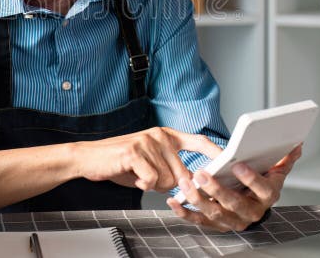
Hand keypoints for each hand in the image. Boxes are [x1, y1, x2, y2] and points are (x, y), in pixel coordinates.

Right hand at [73, 127, 222, 192]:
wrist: (89, 158)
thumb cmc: (120, 162)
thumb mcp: (150, 163)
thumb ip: (170, 168)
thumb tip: (190, 182)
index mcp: (167, 135)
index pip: (198, 141)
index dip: (215, 152)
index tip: (230, 159)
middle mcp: (160, 135)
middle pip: (183, 172)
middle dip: (169, 185)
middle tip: (149, 179)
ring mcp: (148, 141)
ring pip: (167, 179)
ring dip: (152, 185)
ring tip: (138, 174)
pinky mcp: (136, 151)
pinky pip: (152, 180)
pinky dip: (142, 184)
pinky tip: (133, 175)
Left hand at [166, 144, 302, 231]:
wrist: (254, 207)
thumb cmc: (262, 185)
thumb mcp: (276, 172)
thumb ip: (284, 158)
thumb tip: (297, 143)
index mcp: (266, 197)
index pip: (261, 190)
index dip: (250, 178)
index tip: (238, 165)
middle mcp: (250, 212)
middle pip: (233, 204)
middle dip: (216, 189)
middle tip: (201, 173)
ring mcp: (232, 221)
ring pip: (214, 213)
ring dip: (197, 198)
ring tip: (184, 182)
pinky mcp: (215, 224)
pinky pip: (198, 221)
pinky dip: (184, 212)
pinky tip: (174, 201)